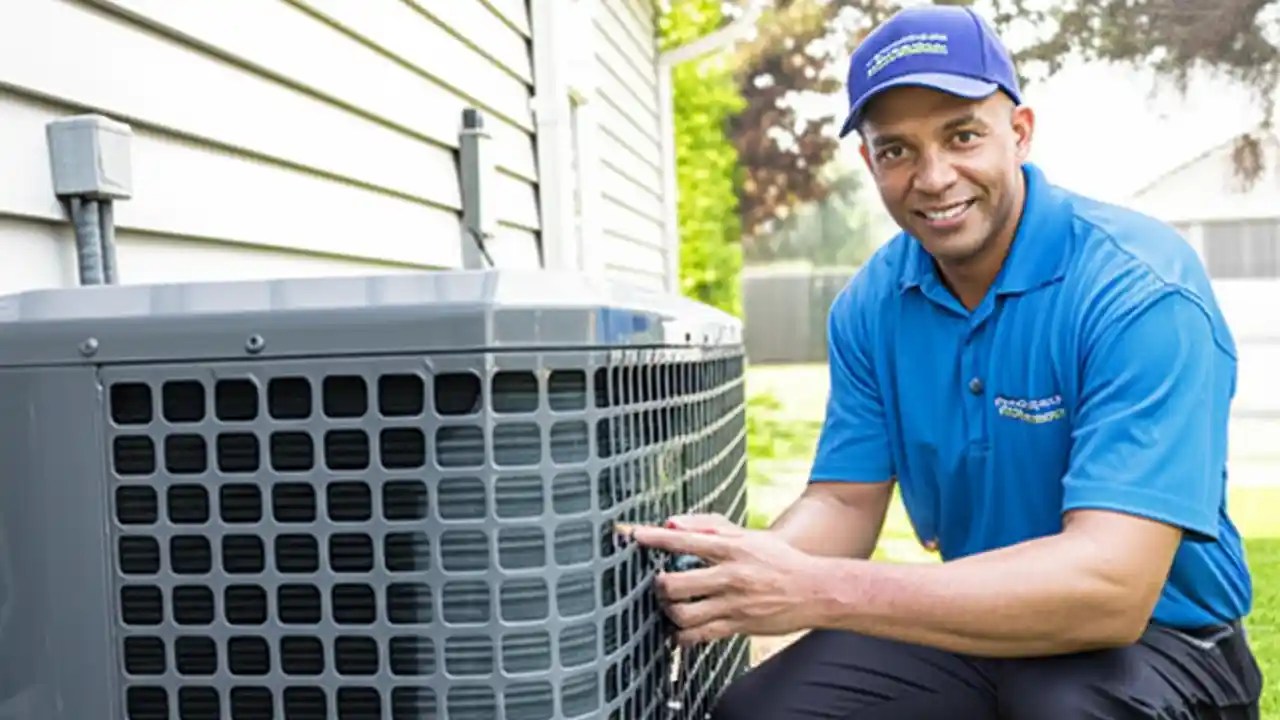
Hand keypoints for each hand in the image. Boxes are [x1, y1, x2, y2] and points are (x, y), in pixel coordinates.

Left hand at [628, 521, 828, 646]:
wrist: (815, 590)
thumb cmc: (777, 559)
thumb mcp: (746, 535)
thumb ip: (708, 527)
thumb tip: (671, 523)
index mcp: (731, 548)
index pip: (683, 540)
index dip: (654, 538)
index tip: (633, 536)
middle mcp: (730, 575)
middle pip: (675, 583)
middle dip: (658, 584)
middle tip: (658, 582)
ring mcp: (733, 604)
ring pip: (683, 613)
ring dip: (668, 610)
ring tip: (669, 604)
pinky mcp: (738, 626)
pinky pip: (699, 636)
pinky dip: (681, 635)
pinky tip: (678, 630)